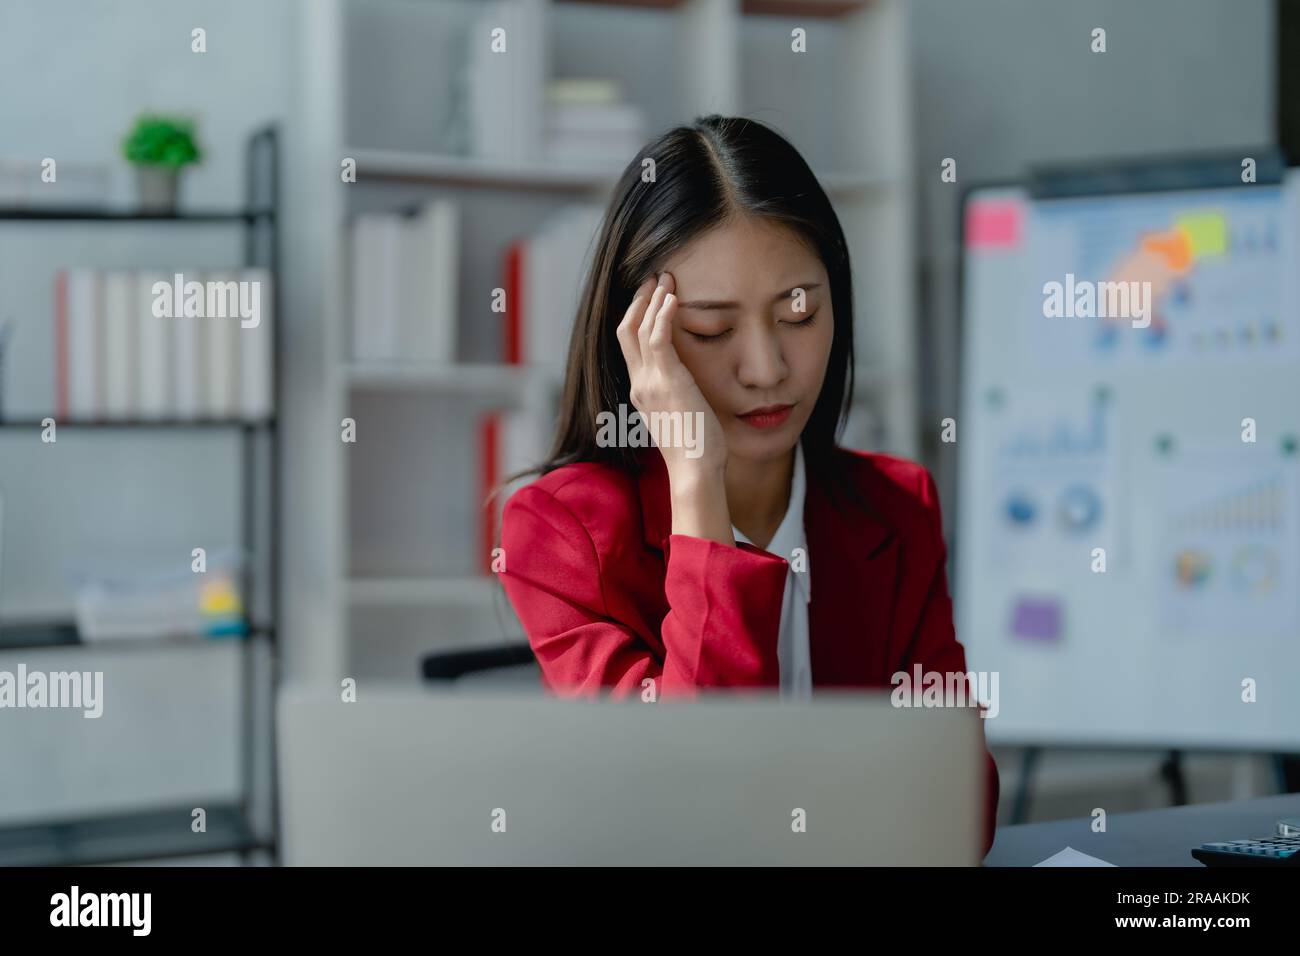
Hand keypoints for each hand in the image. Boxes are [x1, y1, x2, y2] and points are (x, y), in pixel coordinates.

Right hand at [615, 273, 726, 481]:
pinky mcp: (667, 381)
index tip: (653, 296)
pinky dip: (663, 314)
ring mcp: (650, 382)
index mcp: (642, 391)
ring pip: (639, 329)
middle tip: (655, 278)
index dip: (638, 316)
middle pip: (627, 330)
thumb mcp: (682, 415)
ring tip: (667, 278)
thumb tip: (691, 384)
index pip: (630, 345)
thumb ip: (680, 395)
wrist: (694, 469)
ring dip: (653, 299)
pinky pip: (658, 338)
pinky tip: (673, 297)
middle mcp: (640, 384)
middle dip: (640, 300)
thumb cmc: (696, 449)